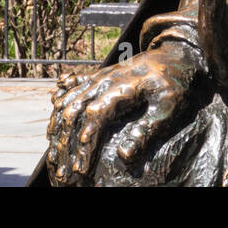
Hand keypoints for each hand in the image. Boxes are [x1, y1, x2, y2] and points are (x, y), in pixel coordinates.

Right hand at [46, 41, 200, 184]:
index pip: (96, 114)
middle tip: (65, 173)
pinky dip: (58, 107)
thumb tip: (124, 154)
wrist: (174, 55)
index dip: (86, 140)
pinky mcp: (98, 78)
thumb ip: (148, 129)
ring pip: (69, 100)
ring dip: (58, 128)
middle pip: (75, 108)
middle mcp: (105, 79)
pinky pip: (71, 90)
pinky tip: (53, 127)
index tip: (82, 168)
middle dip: (66, 141)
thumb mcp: (170, 107)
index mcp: (123, 86)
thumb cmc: (174, 83)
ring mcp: (99, 77)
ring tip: (55, 157)